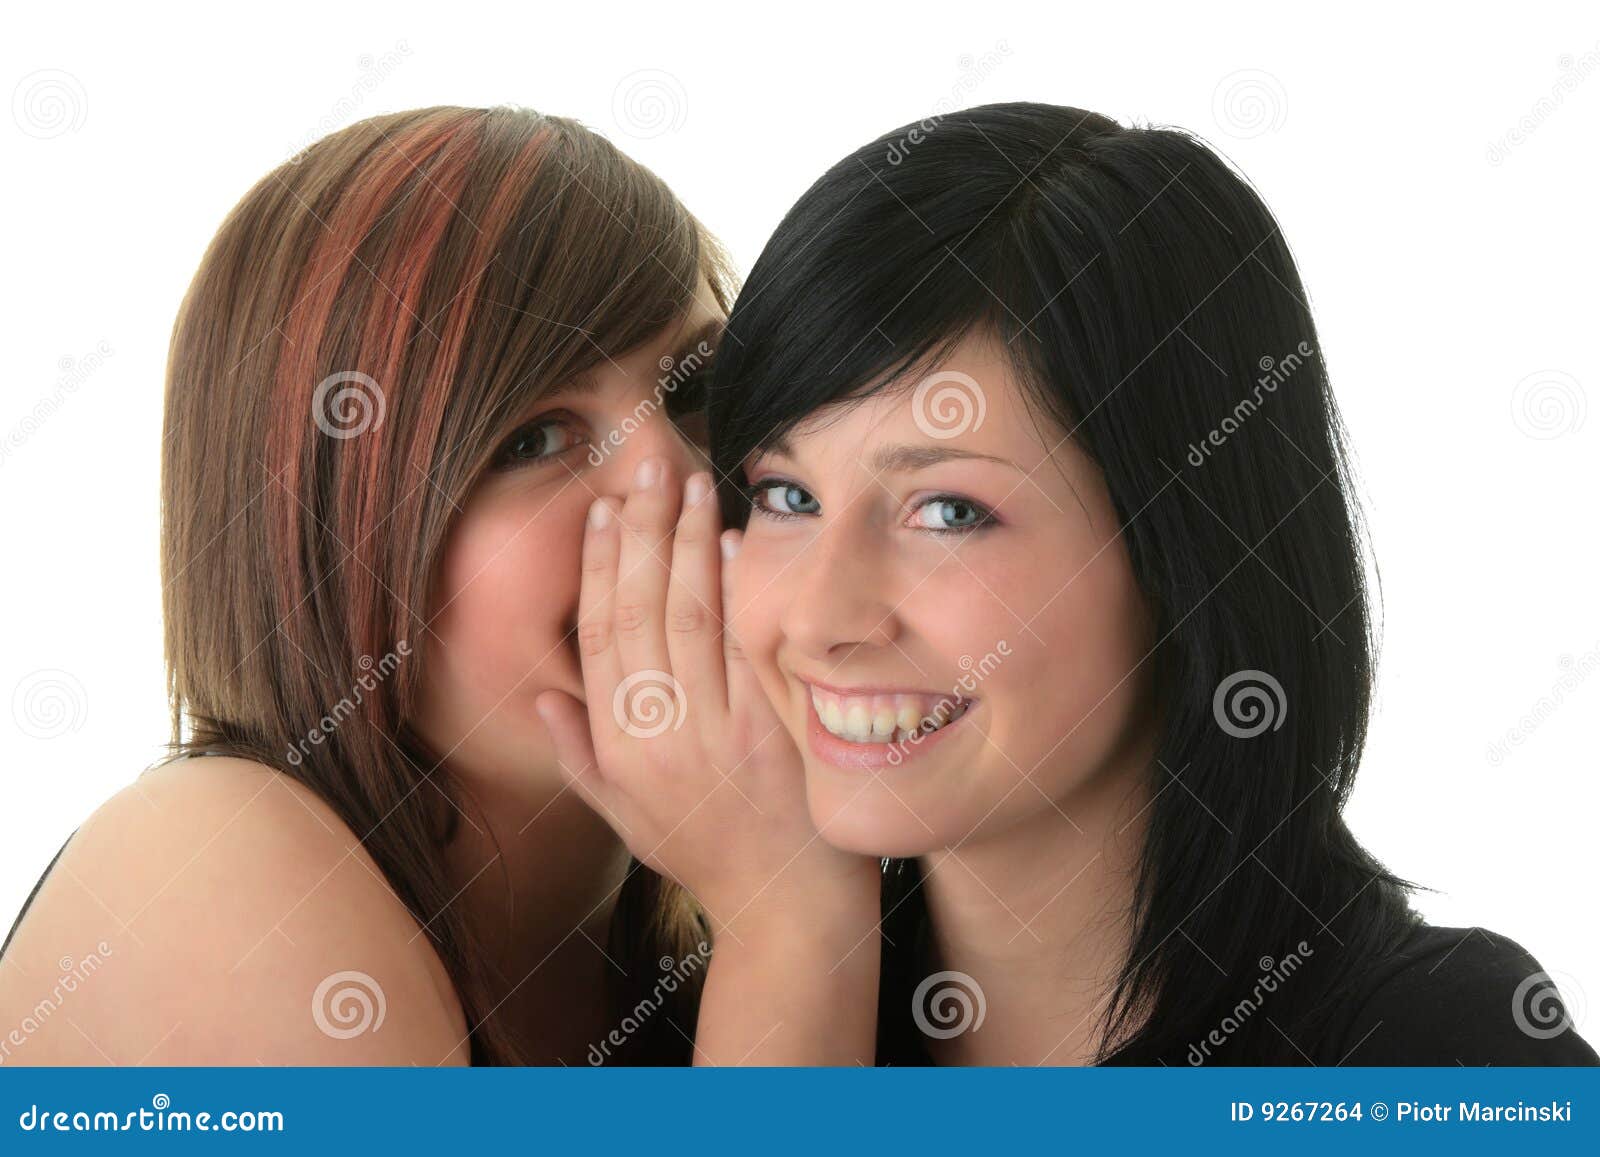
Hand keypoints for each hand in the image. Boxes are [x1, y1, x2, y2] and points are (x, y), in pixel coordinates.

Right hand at [535, 457, 875, 929]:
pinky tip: (738, 544)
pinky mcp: (774, 731)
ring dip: (690, 545)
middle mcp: (661, 734)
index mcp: (619, 746)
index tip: (604, 511)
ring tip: (691, 487)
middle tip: (650, 470)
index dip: (600, 567)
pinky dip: (741, 593)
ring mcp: (720, 732)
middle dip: (643, 531)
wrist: (786, 903)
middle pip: (642, 610)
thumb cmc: (705, 853)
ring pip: (693, 619)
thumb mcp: (625, 818)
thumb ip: (581, 755)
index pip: (600, 634)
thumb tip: (543, 698)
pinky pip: (750, 648)